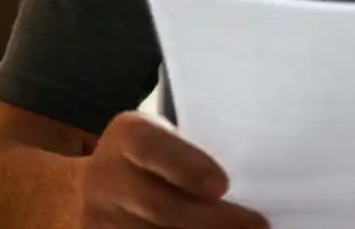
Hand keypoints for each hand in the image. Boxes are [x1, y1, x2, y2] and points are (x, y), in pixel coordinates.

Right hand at [82, 112, 267, 227]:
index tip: (222, 186)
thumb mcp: (172, 137)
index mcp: (128, 134)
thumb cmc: (159, 154)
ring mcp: (99, 214)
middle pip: (160, 204)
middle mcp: (106, 174)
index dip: (187, 167)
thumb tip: (251, 178)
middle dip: (213, 218)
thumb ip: (200, 150)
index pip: (152, 147)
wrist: (104, 180)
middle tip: (256, 224)